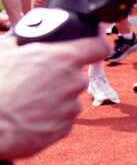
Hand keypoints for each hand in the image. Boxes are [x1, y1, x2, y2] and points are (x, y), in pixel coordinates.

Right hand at [0, 36, 110, 160]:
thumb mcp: (3, 51)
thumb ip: (22, 41)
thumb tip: (25, 36)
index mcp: (63, 58)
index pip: (98, 46)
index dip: (95, 45)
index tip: (91, 47)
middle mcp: (74, 82)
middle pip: (77, 76)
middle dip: (61, 77)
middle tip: (36, 80)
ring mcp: (71, 107)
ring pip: (68, 98)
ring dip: (54, 99)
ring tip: (26, 101)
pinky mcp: (64, 128)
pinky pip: (61, 119)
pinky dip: (49, 118)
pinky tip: (28, 116)